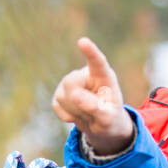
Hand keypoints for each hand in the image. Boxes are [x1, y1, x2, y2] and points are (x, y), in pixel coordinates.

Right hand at [51, 37, 131, 155]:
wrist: (101, 126)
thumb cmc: (110, 119)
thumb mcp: (109, 118)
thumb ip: (96, 107)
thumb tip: (74, 95)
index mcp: (103, 76)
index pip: (97, 62)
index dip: (90, 52)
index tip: (83, 42)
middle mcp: (85, 74)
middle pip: (70, 82)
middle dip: (78, 102)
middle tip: (93, 114)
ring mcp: (70, 83)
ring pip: (62, 96)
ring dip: (75, 111)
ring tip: (88, 114)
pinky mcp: (59, 94)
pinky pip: (56, 105)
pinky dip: (67, 116)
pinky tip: (78, 115)